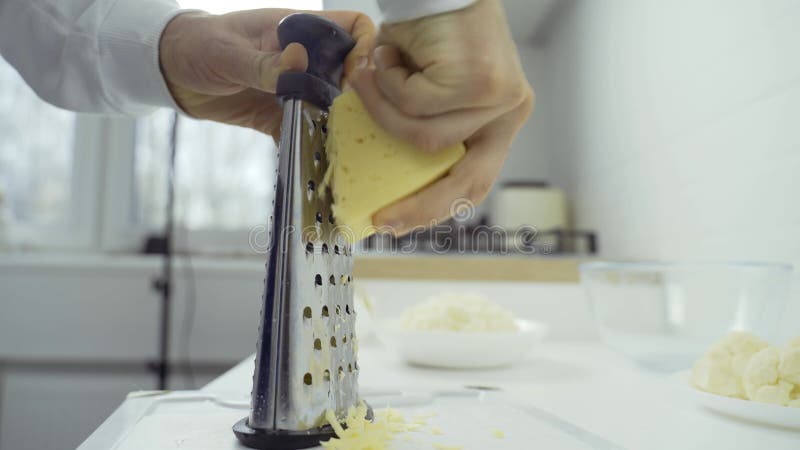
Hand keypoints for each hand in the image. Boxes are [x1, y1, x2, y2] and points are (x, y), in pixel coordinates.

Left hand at [159, 9, 373, 137]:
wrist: (168, 70)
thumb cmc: (196, 45)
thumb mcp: (227, 53)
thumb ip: (263, 63)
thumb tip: (299, 61)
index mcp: (297, 30)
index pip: (351, 28)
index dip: (364, 48)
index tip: (355, 78)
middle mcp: (304, 60)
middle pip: (349, 74)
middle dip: (357, 97)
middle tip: (350, 122)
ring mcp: (294, 89)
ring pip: (330, 107)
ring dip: (335, 127)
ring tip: (336, 147)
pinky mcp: (278, 116)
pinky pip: (301, 133)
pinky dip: (305, 148)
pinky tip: (307, 162)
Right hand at [349, 0, 533, 234]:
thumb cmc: (428, 31)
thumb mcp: (427, 90)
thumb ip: (423, 126)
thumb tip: (386, 178)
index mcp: (500, 121)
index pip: (475, 181)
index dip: (436, 210)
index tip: (398, 225)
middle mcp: (509, 113)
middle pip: (463, 179)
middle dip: (418, 205)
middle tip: (381, 220)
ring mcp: (500, 99)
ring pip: (427, 137)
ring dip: (384, 107)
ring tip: (367, 76)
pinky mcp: (482, 81)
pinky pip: (416, 102)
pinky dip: (388, 79)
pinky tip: (388, 54)